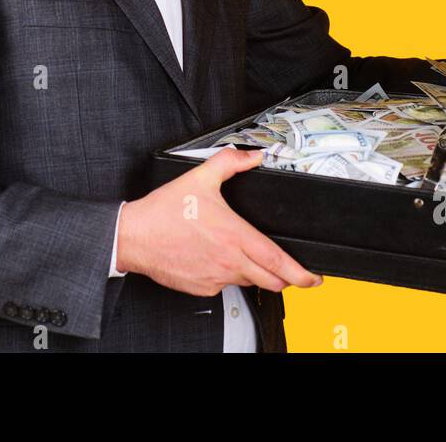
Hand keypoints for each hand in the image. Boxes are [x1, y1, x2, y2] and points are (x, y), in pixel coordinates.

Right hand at [116, 148, 323, 296]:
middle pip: (272, 281)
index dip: (302, 274)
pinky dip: (228, 276)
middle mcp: (228, 261)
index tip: (313, 277)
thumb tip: (251, 156)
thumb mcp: (199, 178)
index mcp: (234, 236)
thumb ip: (230, 163)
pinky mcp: (202, 288)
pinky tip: (218, 260)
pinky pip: (224, 286)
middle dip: (287, 279)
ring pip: (249, 283)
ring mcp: (215, 278)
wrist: (133, 237)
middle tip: (293, 273)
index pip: (278, 262)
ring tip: (247, 257)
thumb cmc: (163, 213)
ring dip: (256, 274)